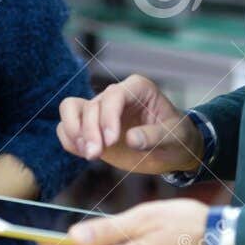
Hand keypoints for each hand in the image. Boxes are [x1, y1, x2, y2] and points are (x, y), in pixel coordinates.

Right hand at [57, 74, 201, 175]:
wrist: (171, 150)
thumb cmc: (177, 139)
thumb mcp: (174, 138)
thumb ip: (154, 137)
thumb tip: (131, 139)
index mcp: (137, 88)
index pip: (113, 95)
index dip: (108, 117)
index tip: (111, 142)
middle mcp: (115, 95)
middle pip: (90, 106)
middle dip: (90, 131)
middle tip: (96, 156)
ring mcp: (101, 110)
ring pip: (71, 109)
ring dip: (74, 132)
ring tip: (88, 154)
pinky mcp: (91, 127)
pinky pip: (67, 126)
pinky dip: (69, 139)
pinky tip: (83, 153)